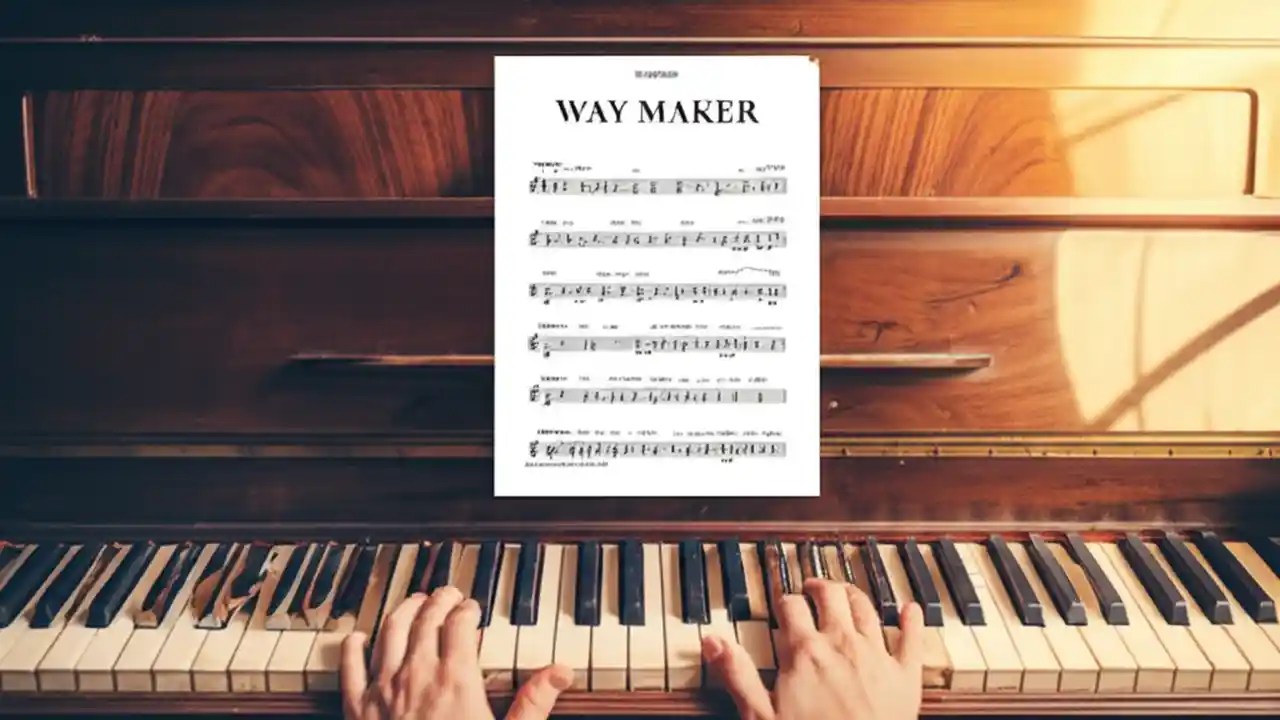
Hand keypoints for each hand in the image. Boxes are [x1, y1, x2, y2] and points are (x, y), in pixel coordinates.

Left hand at [340, 586, 572, 719]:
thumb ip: (533, 703)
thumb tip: (559, 672)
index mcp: (455, 680)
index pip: (460, 624)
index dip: (467, 609)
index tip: (473, 607)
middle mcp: (417, 676)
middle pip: (425, 620)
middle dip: (437, 602)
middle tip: (446, 594)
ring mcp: (383, 691)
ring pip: (389, 634)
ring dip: (401, 612)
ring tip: (412, 604)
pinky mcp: (358, 711)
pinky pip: (351, 669)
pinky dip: (352, 648)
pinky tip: (355, 638)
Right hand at [702, 578, 922, 719]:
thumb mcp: (761, 717)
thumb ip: (738, 675)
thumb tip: (713, 642)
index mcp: (805, 653)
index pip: (790, 607)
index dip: (783, 602)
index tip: (781, 604)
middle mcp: (842, 644)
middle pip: (831, 596)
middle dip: (819, 588)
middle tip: (812, 588)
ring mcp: (876, 657)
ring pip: (867, 609)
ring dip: (855, 595)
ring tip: (847, 592)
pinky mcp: (905, 677)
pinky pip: (912, 639)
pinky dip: (912, 620)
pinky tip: (910, 609)